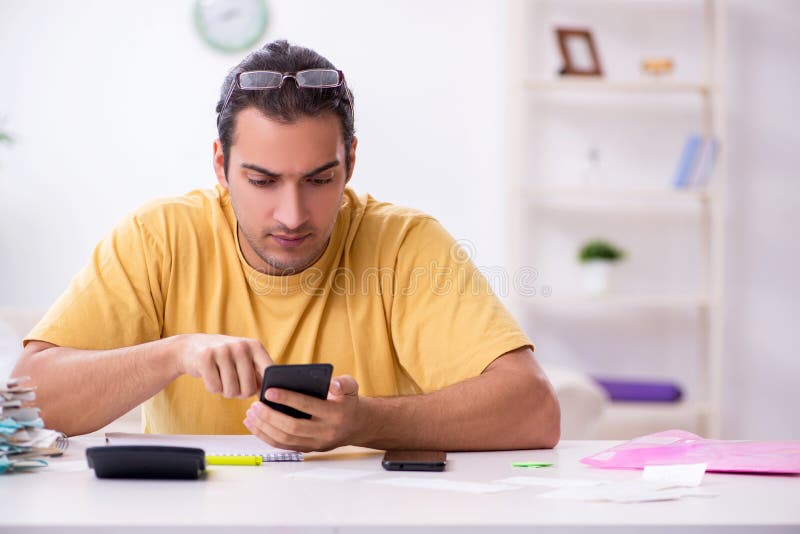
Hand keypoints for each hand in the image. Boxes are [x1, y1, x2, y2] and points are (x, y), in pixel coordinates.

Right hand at [174, 334, 272, 397]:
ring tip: (222, 379)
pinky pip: (214, 388)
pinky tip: (210, 375)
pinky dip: (212, 388)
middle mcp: (241, 346)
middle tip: (234, 385)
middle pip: (248, 388)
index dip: (267, 389)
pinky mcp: (205, 357)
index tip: (262, 398)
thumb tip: (272, 397)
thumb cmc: (225, 359)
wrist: (191, 347)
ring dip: (225, 391)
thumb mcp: (244, 360)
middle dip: (240, 393)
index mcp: (255, 346)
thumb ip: (259, 376)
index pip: (269, 373)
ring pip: (231, 390)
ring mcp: (223, 350)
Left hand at [243, 374, 362, 451]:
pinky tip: (255, 425)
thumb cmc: (348, 402)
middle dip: (270, 416)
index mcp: (335, 413)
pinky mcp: (307, 449)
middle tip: (255, 405)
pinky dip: (266, 436)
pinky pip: (283, 446)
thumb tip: (332, 385)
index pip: (308, 406)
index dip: (287, 399)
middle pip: (292, 427)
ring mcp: (315, 443)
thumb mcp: (351, 387)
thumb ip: (343, 383)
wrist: (357, 425)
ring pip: (285, 439)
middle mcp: (325, 432)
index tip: (269, 391)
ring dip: (264, 428)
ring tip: (251, 414)